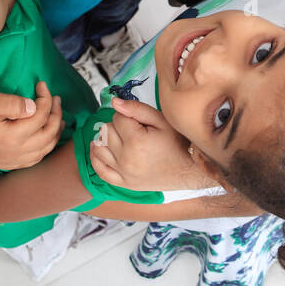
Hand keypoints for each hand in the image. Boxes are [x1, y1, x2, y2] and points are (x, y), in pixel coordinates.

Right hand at [0, 82, 61, 170]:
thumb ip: (13, 103)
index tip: (42, 84)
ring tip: (57, 117)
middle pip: (47, 136)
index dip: (46, 98)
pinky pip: (31, 161)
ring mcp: (7, 161)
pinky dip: (43, 149)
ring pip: (42, 151)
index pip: (40, 116)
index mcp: (11, 137)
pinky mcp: (1, 163)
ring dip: (53, 133)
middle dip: (56, 115)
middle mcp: (13, 154)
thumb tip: (34, 106)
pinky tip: (43, 138)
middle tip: (55, 98)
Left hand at [89, 99, 208, 191]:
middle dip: (117, 125)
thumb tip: (114, 102)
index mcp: (136, 141)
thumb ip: (137, 109)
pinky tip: (98, 148)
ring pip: (99, 148)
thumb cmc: (178, 143)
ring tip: (118, 136)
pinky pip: (100, 170)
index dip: (127, 115)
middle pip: (106, 131)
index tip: (139, 121)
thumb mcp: (162, 120)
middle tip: (134, 129)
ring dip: (105, 139)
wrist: (188, 170)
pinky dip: (96, 158)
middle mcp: (126, 158)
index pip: (117, 117)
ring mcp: (123, 173)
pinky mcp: (124, 184)